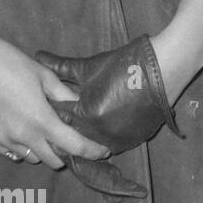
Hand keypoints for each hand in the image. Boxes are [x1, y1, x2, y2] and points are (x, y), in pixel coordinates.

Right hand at [0, 31, 112, 171]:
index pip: (72, 145)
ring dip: (43, 150)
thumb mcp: (44, 76)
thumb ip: (63, 95)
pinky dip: (22, 147)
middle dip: (67, 154)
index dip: (90, 150)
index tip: (102, 151)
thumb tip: (81, 106)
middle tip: (72, 139)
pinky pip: (11, 153)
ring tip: (46, 132)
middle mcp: (22, 137)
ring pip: (31, 158)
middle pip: (52, 160)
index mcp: (40, 120)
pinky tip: (24, 131)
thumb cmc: (13, 64)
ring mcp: (2, 141)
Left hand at [36, 35, 180, 155]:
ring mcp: (116, 140)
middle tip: (62, 115)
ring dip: (84, 137)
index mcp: (85, 114)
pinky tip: (101, 126)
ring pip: (90, 145)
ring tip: (83, 122)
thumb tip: (38, 55)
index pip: (58, 118)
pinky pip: (110, 147)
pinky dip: (103, 139)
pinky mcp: (131, 142)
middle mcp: (98, 133)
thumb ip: (61, 66)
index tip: (48, 105)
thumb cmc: (126, 62)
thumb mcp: (91, 65)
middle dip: (64, 128)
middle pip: (72, 136)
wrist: (164, 67)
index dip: (52, 111)